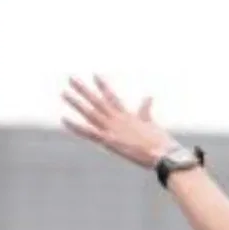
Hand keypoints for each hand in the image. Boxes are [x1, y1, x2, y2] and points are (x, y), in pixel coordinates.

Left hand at [61, 76, 178, 169]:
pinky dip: (77, 126)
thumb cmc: (161, 143)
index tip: (94, 75)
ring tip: (64, 93)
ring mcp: (113, 129)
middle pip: (97, 101)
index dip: (102, 86)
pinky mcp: (110, 141)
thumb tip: (149, 96)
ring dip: (77, 102)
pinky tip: (65, 119)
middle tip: (71, 78)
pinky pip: (89, 132)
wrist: (164, 154)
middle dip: (84, 90)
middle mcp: (118, 119)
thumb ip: (145, 110)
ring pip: (91, 113)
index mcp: (127, 116)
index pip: (112, 97)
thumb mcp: (152, 123)